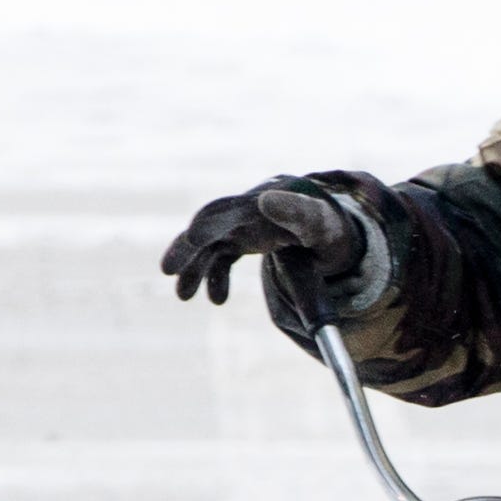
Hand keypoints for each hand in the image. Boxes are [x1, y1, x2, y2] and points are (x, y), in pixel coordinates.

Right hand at [160, 177, 364, 305]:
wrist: (333, 225)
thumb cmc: (330, 230)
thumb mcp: (323, 230)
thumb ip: (299, 220)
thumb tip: (268, 208)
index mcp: (272, 201)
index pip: (236, 210)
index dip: (215, 223)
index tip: (194, 236)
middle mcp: (252, 208)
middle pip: (212, 223)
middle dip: (189, 247)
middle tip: (168, 269)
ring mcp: (245, 222)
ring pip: (211, 241)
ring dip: (194, 266)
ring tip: (182, 295)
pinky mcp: (243, 236)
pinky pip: (221, 254)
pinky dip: (215, 275)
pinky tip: (217, 299)